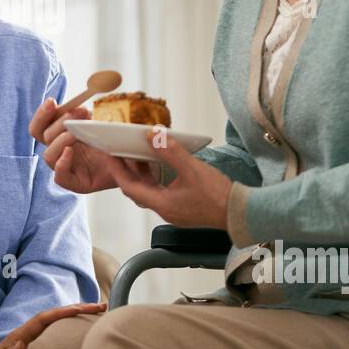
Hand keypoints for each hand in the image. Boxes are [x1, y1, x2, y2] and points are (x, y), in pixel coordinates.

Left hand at [0, 302, 107, 348]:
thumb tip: (19, 345)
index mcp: (22, 336)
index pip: (46, 319)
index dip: (64, 312)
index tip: (83, 308)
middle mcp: (31, 335)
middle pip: (58, 317)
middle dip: (80, 310)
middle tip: (102, 307)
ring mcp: (36, 342)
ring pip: (61, 325)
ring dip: (80, 318)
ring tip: (101, 316)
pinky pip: (60, 338)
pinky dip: (74, 333)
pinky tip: (87, 335)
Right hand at [28, 98, 118, 193]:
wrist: (133, 160)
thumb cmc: (114, 139)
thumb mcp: (99, 121)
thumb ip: (83, 113)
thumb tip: (80, 99)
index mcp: (59, 135)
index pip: (39, 127)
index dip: (41, 115)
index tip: (52, 102)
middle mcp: (60, 151)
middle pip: (42, 137)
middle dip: (59, 122)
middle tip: (81, 112)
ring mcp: (67, 168)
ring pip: (49, 155)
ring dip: (62, 139)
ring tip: (79, 133)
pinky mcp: (76, 183)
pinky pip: (60, 177)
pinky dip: (62, 164)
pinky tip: (70, 152)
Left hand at [102, 129, 234, 230]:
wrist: (240, 213)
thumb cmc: (218, 195)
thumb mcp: (192, 169)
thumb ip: (171, 151)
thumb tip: (152, 135)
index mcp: (162, 204)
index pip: (130, 187)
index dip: (117, 171)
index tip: (109, 155)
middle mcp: (164, 210)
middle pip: (137, 190)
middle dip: (126, 171)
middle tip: (118, 152)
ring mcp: (173, 211)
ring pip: (149, 191)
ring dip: (141, 174)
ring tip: (136, 153)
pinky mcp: (182, 208)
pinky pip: (161, 192)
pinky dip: (155, 178)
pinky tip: (159, 165)